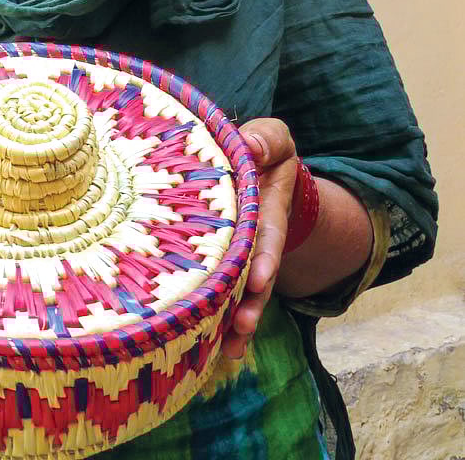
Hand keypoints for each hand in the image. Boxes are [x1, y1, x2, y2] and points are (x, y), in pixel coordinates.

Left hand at [222, 118, 297, 359]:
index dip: (264, 257)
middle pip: (255, 276)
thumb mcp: (273, 139)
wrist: (253, 168)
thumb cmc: (260, 152)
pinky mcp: (220, 265)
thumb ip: (267, 139)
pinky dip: (220, 321)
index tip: (259, 279)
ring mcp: (241, 257)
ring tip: (231, 345)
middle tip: (243, 323)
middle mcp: (256, 241)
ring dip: (237, 319)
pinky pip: (221, 293)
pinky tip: (213, 348)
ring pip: (239, 293)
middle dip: (251, 302)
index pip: (267, 236)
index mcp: (266, 211)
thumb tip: (252, 147)